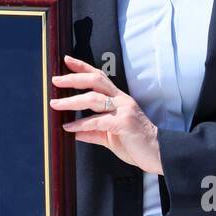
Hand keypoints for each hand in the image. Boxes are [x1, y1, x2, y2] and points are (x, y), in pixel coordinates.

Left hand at [50, 55, 162, 173]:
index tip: (66, 60)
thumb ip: (93, 132)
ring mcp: (124, 111)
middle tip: (55, 80)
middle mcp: (122, 101)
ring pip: (93, 99)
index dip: (83, 67)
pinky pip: (98, 121)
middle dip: (74, 79)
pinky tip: (69, 128)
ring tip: (56, 105)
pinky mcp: (124, 124)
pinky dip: (81, 124)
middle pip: (95, 81)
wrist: (159, 155)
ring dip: (71, 101)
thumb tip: (75, 132)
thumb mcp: (110, 137)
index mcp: (119, 100)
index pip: (99, 77)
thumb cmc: (137, 145)